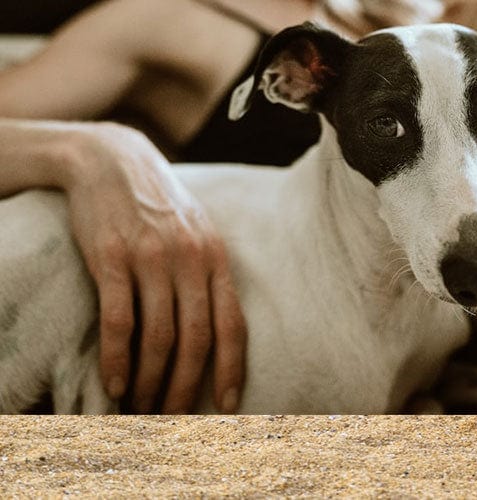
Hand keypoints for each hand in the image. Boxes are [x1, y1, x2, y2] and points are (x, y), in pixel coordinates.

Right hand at [63, 123, 245, 412]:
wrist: (112, 161)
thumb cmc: (160, 206)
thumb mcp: (198, 233)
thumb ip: (210, 275)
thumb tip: (219, 331)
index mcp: (216, 258)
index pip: (233, 324)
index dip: (232, 368)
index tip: (228, 404)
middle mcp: (190, 260)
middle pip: (196, 339)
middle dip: (188, 386)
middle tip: (175, 417)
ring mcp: (151, 258)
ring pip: (159, 336)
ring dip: (152, 380)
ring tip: (143, 407)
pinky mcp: (112, 257)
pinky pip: (119, 320)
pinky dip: (118, 358)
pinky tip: (116, 383)